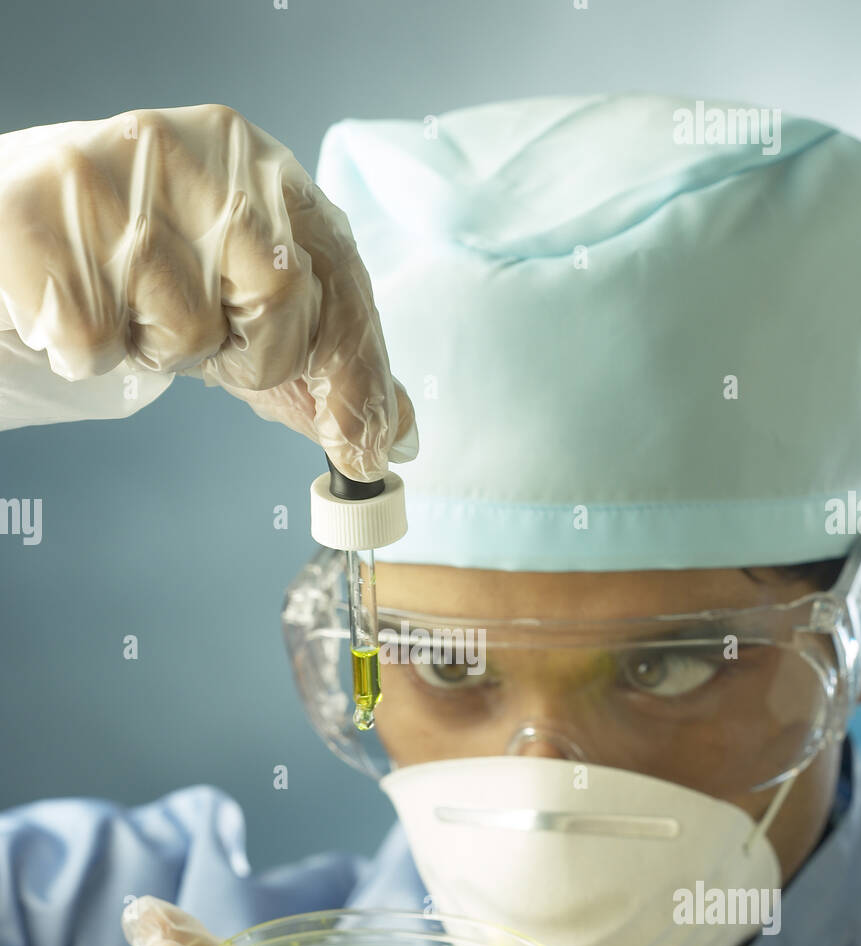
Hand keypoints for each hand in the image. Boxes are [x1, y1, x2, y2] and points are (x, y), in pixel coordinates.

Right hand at [0, 105, 415, 474]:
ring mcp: (119, 180)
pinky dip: (91, 353)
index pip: (339, 270)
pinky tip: (80, 304)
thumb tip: (394, 437)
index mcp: (262, 168)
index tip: (369, 446)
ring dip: (161, 349)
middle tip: (205, 339)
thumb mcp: (242, 302)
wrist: (23, 227)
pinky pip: (100, 345)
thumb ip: (321, 362)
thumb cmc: (144, 267)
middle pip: (279, 300)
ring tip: (130, 307)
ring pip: (187, 331)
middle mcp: (200, 156)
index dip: (358, 364)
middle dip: (249, 353)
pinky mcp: (43, 222)